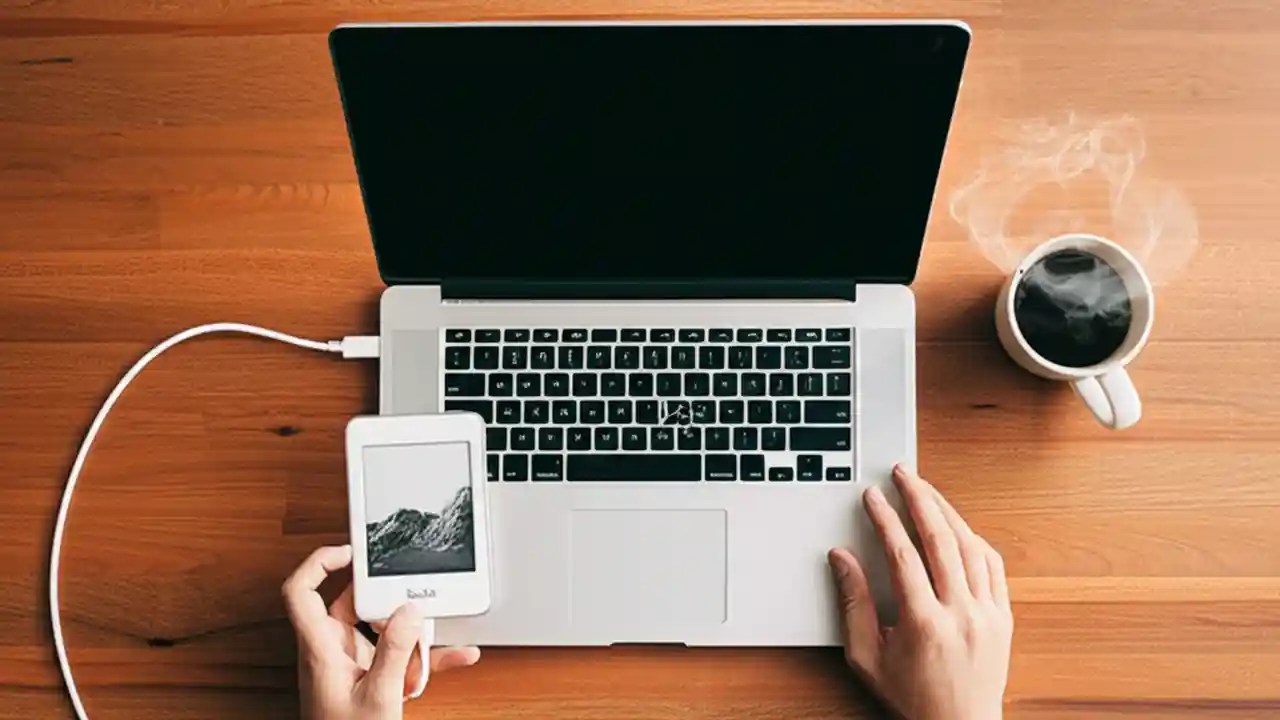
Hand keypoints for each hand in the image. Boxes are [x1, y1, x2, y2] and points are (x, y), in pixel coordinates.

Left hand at [282, 545, 480, 719]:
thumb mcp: (378, 697)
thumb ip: (395, 652)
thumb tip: (408, 611)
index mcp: (319, 652)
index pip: (301, 593)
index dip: (319, 563)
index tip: (351, 552)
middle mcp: (330, 653)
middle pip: (350, 606)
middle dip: (387, 603)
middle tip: (411, 600)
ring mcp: (348, 666)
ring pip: (379, 631)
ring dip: (409, 635)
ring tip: (431, 644)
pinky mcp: (367, 679)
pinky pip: (397, 657)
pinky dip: (423, 657)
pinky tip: (454, 656)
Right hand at [828, 466, 1011, 719]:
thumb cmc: (912, 698)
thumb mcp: (867, 657)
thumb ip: (853, 605)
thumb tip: (841, 560)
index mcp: (924, 624)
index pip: (902, 555)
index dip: (885, 519)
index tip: (873, 497)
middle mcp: (961, 614)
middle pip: (941, 539)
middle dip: (919, 499)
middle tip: (904, 475)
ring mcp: (987, 614)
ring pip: (971, 546)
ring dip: (948, 512)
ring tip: (928, 491)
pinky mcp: (1003, 617)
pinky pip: (994, 566)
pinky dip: (975, 539)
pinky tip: (959, 527)